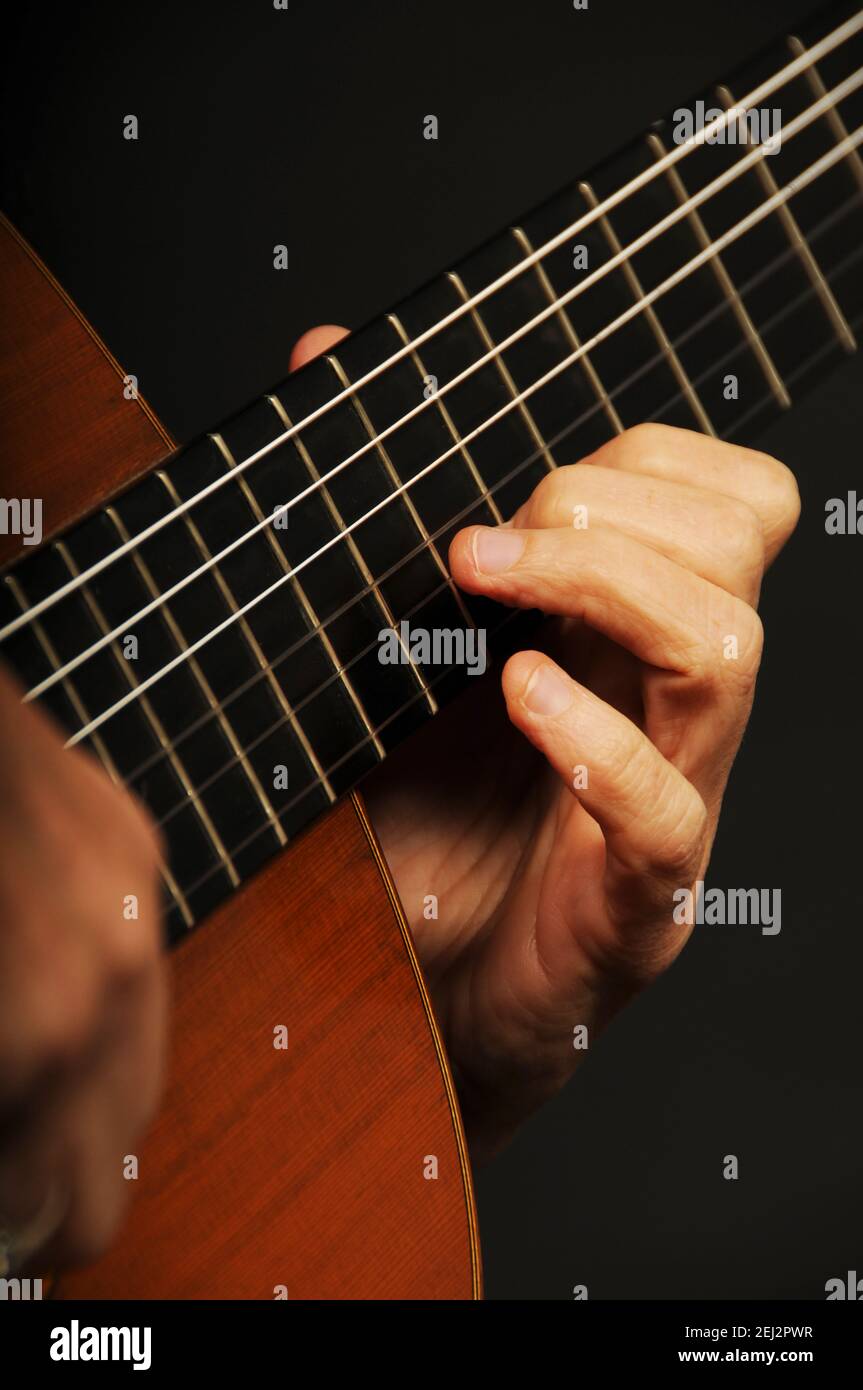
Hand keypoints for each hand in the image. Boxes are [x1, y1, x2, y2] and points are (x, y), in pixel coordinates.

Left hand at [0, 666, 166, 1271]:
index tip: (7, 1230)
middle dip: (51, 1182)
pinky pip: (140, 974)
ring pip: (144, 1067)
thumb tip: (7, 1167)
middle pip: (121, 1154)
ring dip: (79, 1099)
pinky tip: (36, 989)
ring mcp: (138, 907)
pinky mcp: (140, 852)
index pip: (77, 1206)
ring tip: (18, 1086)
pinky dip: (94, 1009)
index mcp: (44, 1034)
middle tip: (6, 1177)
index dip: (29, 1233)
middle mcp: (114, 979)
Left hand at [291, 326, 799, 1161]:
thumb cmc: (423, 818)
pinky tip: (517, 700)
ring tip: (480, 579)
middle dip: (614, 507)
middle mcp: (671, 699)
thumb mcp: (393, 645)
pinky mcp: (635, 899)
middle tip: (490, 540)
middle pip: (743, 542)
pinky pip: (665, 809)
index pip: (723, 495)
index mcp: (635, 632)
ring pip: (728, 650)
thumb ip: (373, 508)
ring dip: (605, 586)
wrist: (417, 995)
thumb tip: (321, 355)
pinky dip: (596, 742)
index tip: (514, 483)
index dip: (641, 456)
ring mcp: (670, 796)